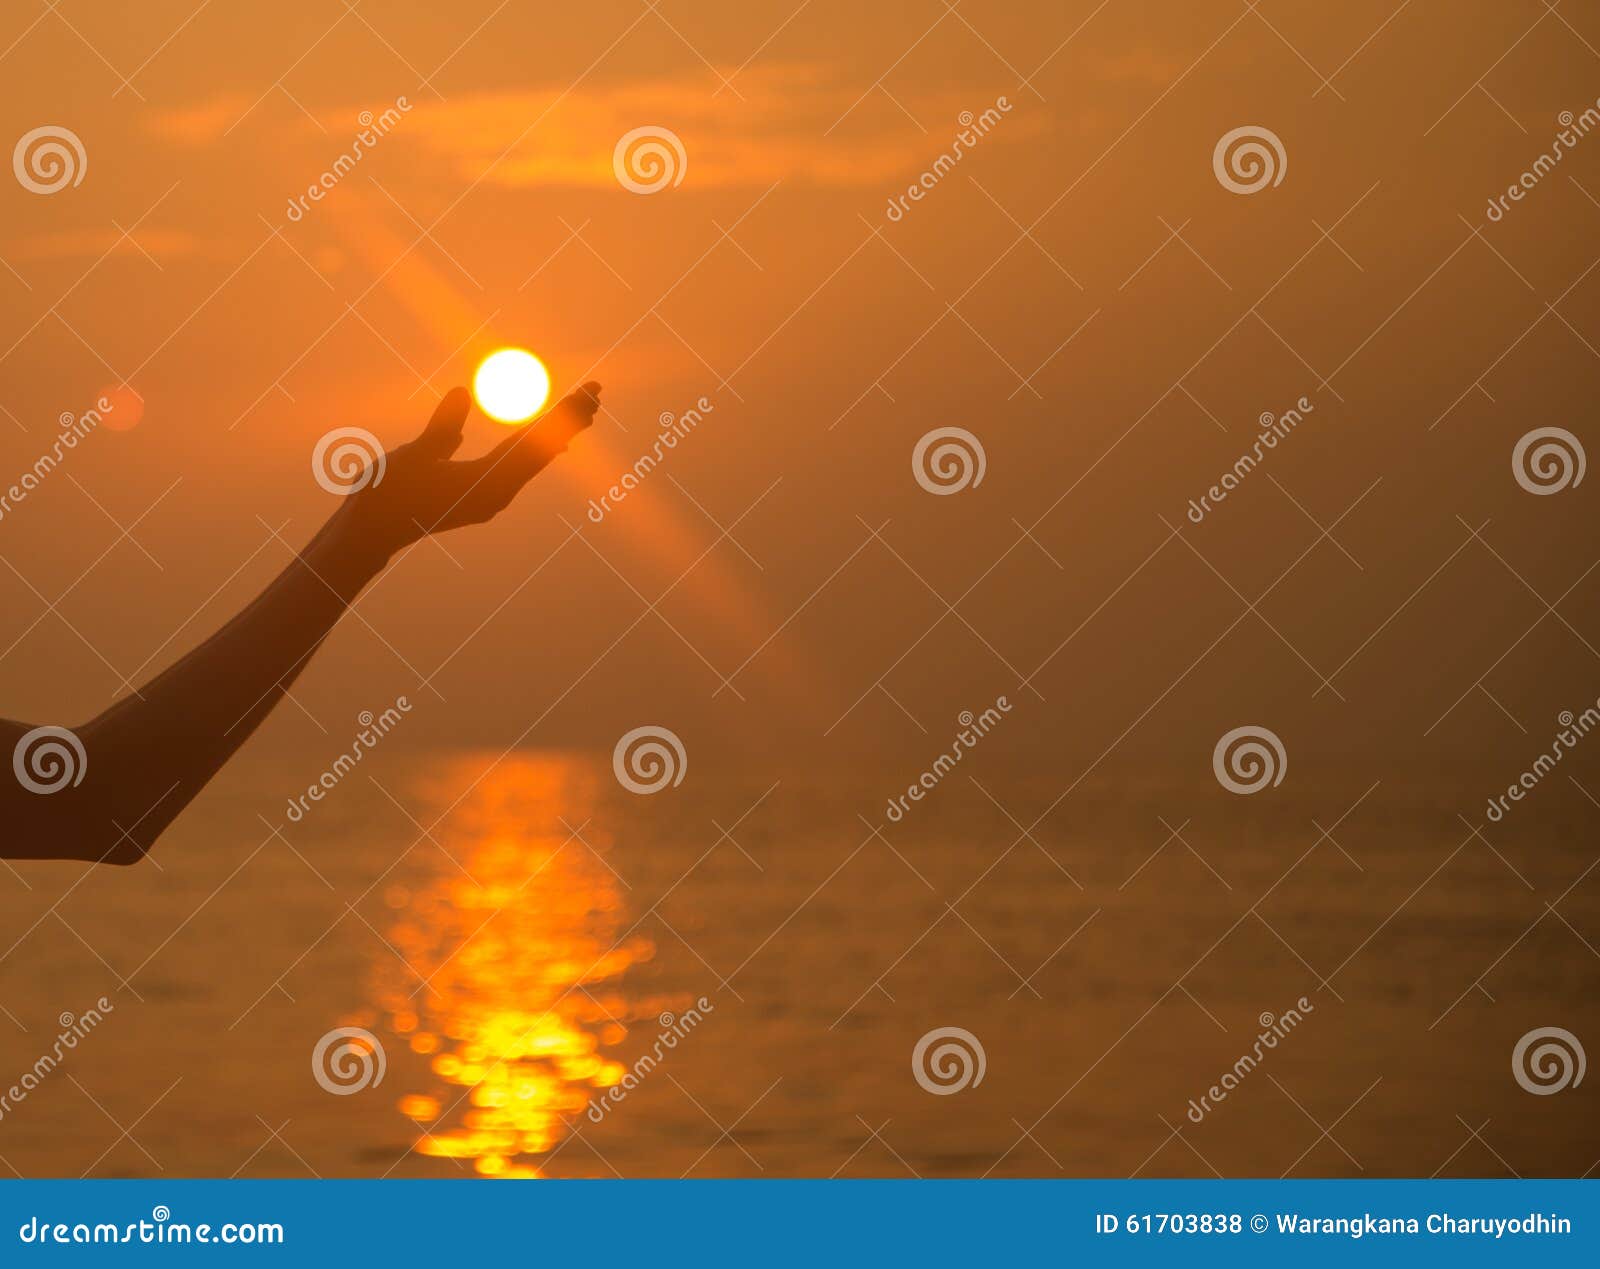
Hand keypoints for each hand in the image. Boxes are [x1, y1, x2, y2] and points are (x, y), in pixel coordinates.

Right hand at [342, 381, 600, 556]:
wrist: (371, 534)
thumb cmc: (387, 494)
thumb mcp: (414, 454)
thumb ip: (442, 426)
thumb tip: (463, 392)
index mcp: (486, 483)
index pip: (536, 442)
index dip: (563, 415)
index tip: (587, 394)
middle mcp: (497, 494)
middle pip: (544, 451)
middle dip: (569, 421)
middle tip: (596, 393)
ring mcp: (492, 499)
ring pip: (535, 460)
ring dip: (558, 434)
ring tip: (583, 411)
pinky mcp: (482, 499)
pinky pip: (520, 470)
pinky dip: (538, 450)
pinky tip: (550, 444)